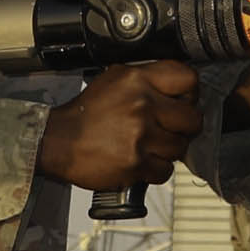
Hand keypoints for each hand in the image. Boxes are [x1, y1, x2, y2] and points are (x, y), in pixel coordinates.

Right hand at [39, 61, 202, 192]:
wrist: (57, 142)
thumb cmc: (84, 114)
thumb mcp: (113, 80)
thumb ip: (146, 80)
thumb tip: (178, 89)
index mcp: (136, 80)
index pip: (188, 79)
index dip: (190, 93)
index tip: (183, 101)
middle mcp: (141, 105)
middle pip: (192, 118)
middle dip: (183, 127)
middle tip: (169, 128)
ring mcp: (140, 136)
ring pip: (180, 147)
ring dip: (168, 150)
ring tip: (148, 145)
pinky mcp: (136, 163)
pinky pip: (165, 170)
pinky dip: (155, 169)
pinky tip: (140, 160)